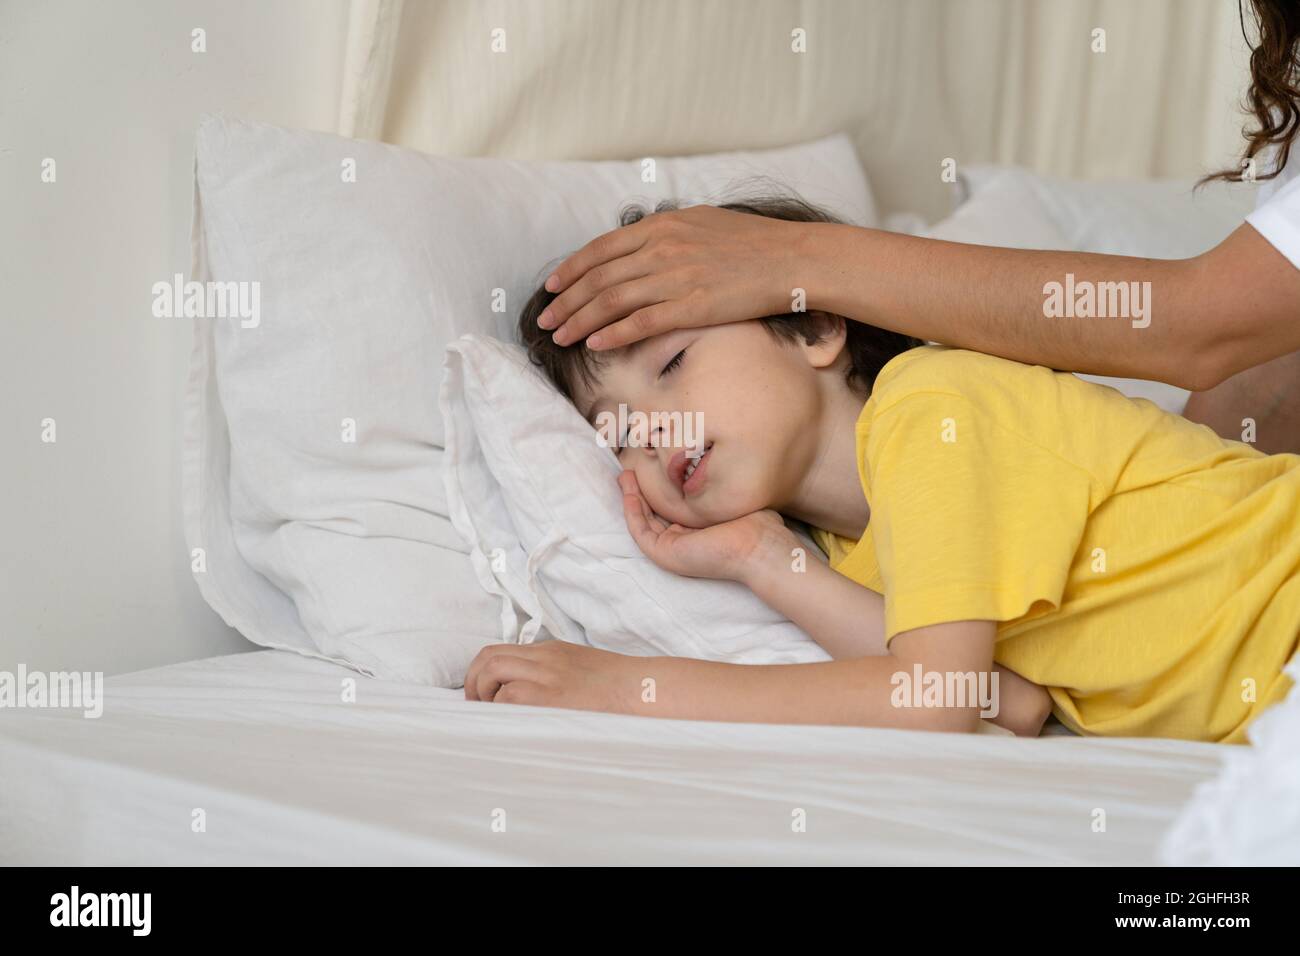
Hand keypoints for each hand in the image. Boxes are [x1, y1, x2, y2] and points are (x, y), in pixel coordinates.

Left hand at [463, 639, 644, 714]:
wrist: (645, 691)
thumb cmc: (620, 691)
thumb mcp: (583, 671)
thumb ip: (555, 675)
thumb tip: (525, 694)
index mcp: (553, 651)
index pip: (502, 651)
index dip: (484, 672)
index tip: (484, 694)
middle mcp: (545, 658)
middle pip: (489, 655)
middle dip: (473, 680)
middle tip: (478, 703)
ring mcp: (548, 675)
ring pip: (493, 669)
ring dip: (484, 692)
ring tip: (492, 713)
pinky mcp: (551, 696)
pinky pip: (510, 695)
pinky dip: (502, 709)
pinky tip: (513, 722)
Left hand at [537, 205, 809, 349]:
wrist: (791, 258)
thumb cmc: (752, 242)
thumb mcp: (701, 222)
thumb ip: (666, 232)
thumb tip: (640, 242)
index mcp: (662, 226)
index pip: (601, 250)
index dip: (572, 270)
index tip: (553, 287)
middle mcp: (662, 249)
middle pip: (600, 278)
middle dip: (567, 302)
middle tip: (546, 320)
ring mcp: (675, 278)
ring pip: (612, 302)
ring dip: (581, 322)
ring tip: (561, 338)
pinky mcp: (692, 306)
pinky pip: (641, 323)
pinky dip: (613, 334)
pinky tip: (595, 345)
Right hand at [619, 470, 796, 584]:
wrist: (757, 545)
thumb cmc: (753, 523)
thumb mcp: (731, 498)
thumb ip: (717, 487)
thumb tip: (714, 466)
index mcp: (695, 531)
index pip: (669, 509)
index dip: (657, 490)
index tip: (651, 468)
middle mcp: (682, 540)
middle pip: (652, 514)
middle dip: (638, 491)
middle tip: (629, 470)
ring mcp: (672, 549)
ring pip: (643, 521)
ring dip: (631, 498)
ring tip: (625, 476)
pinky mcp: (665, 554)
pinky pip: (641, 531)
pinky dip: (632, 512)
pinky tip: (631, 492)